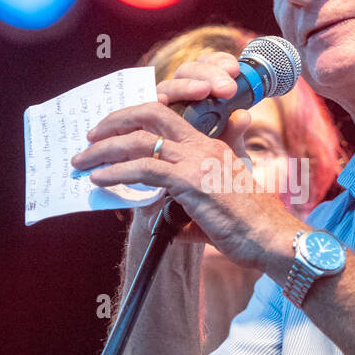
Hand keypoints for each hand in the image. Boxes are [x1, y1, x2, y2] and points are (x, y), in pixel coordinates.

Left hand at [71, 52, 296, 270]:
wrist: (272, 239)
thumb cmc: (248, 229)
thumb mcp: (211, 209)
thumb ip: (184, 207)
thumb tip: (159, 215)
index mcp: (211, 146)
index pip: (167, 117)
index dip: (135, 117)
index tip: (111, 130)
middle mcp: (204, 146)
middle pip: (151, 114)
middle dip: (114, 122)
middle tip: (89, 137)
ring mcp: (198, 161)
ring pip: (140, 141)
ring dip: (104, 150)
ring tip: (82, 162)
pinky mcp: (192, 182)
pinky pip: (146, 169)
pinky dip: (117, 172)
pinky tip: (100, 180)